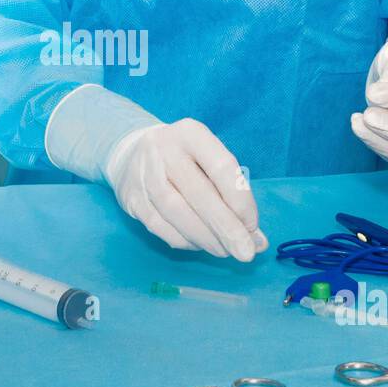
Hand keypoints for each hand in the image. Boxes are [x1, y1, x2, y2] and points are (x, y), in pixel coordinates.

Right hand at [45, 84, 265, 260]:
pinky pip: (160, 227)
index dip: (240, 201)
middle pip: (199, 193)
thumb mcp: (209, 161)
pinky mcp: (131, 198)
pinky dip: (185, 241)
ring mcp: (143, 174)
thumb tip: (257, 241)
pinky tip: (200, 245)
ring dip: (206, 239)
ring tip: (225, 251)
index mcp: (191, 133)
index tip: (252, 226)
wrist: (132, 154)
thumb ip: (234, 195)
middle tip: (245, 253)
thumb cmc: (185, 160)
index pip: (222, 167)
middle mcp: (163, 149)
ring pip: (177, 213)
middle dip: (226, 228)